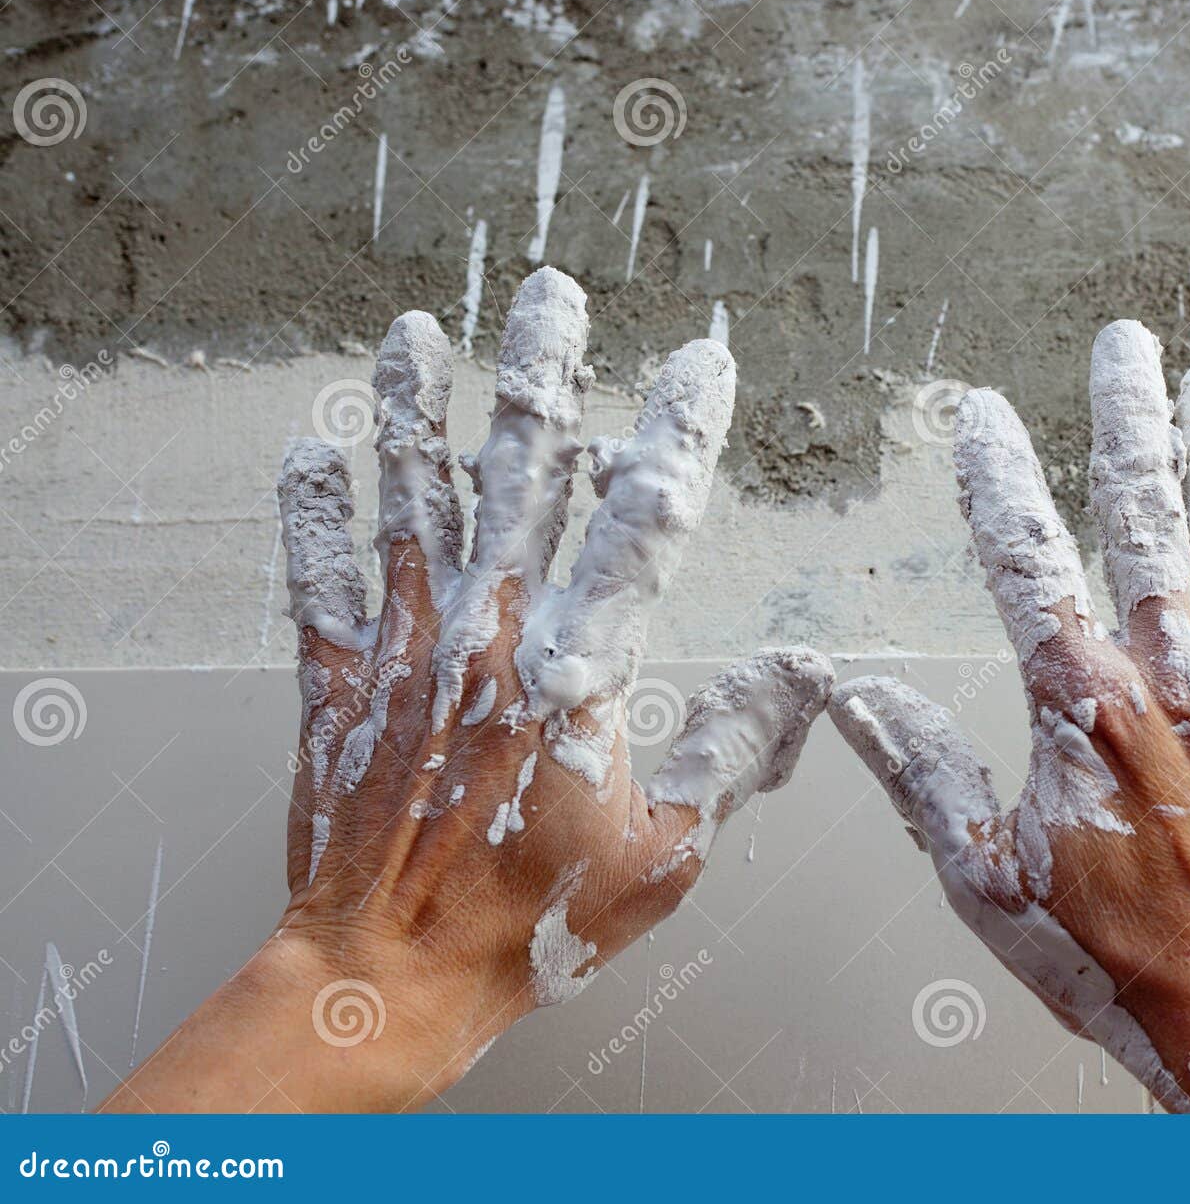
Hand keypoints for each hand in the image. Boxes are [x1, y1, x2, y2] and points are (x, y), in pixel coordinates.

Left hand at [103, 268, 832, 1112]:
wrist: (385, 977)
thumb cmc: (529, 924)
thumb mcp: (668, 852)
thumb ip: (732, 752)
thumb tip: (797, 679)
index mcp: (577, 672)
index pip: (641, 523)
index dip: (677, 433)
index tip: (702, 365)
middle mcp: (488, 640)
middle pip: (519, 477)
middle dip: (540, 376)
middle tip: (551, 294)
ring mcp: (403, 656)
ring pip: (412, 505)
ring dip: (415, 414)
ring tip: (413, 337)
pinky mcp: (336, 688)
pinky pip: (319, 582)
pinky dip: (313, 515)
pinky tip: (308, 451)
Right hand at [828, 321, 1189, 1112]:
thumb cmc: (1108, 954)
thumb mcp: (981, 868)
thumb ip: (915, 763)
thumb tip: (839, 686)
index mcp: (1077, 702)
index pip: (1023, 554)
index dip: (996, 475)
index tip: (978, 412)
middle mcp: (1168, 674)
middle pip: (1144, 514)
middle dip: (1129, 419)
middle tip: (1124, 343)